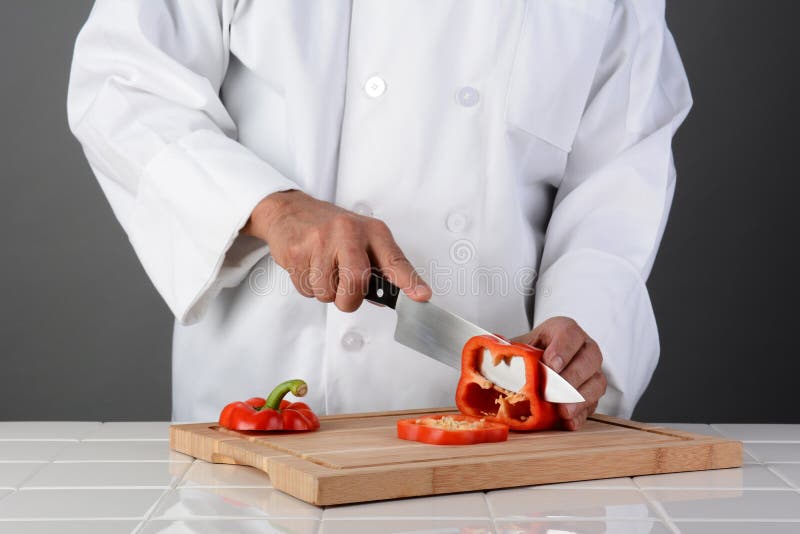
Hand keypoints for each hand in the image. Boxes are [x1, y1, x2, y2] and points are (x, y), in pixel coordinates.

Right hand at [243, 190, 431, 310]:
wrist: (292, 211)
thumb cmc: (332, 229)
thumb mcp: (363, 239)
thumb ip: (378, 268)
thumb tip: (386, 299)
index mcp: (373, 231)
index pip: (395, 261)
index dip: (409, 282)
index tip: (422, 297)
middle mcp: (350, 232)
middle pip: (356, 282)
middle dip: (349, 299)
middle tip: (345, 292)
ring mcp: (321, 241)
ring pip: (327, 293)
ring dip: (325, 292)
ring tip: (323, 269)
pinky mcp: (298, 252)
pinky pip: (307, 290)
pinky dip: (308, 286)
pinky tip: (309, 266)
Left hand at [512, 316, 605, 430]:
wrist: (534, 365)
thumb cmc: (527, 352)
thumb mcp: (517, 345)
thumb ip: (506, 348)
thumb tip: (489, 350)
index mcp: (564, 330)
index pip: (570, 333)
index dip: (563, 349)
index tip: (551, 365)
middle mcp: (584, 348)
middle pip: (590, 358)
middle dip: (572, 377)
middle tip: (554, 391)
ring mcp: (591, 372)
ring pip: (597, 382)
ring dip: (580, 398)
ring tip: (562, 411)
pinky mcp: (592, 394)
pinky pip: (593, 404)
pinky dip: (581, 414)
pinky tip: (569, 422)